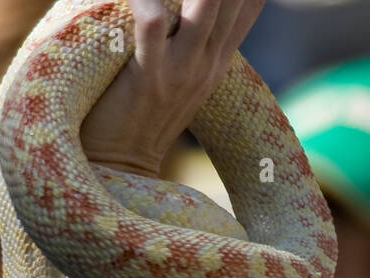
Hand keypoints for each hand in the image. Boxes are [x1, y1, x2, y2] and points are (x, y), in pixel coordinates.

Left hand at [79, 0, 265, 177]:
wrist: (119, 169)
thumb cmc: (136, 116)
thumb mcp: (177, 76)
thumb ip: (187, 40)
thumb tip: (177, 9)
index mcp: (218, 60)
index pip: (250, 3)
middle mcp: (208, 62)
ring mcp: (183, 71)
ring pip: (205, 4)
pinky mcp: (150, 78)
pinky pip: (152, 22)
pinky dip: (143, 1)